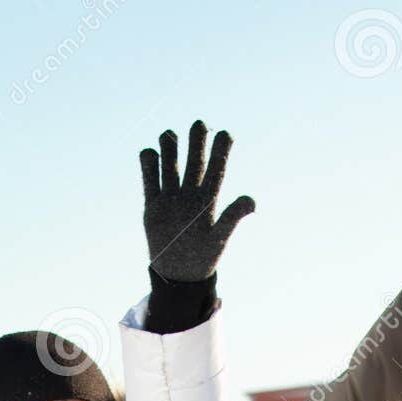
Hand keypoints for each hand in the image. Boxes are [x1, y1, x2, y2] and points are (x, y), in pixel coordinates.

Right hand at [140, 120, 254, 282]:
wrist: (178, 275)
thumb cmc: (203, 257)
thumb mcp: (220, 237)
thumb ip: (233, 216)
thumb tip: (253, 202)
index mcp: (209, 199)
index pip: (217, 168)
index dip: (221, 150)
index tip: (225, 134)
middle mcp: (190, 193)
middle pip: (194, 160)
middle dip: (196, 141)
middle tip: (199, 124)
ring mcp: (171, 197)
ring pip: (170, 164)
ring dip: (170, 147)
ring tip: (169, 135)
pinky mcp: (153, 204)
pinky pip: (149, 179)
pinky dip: (148, 164)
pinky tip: (149, 154)